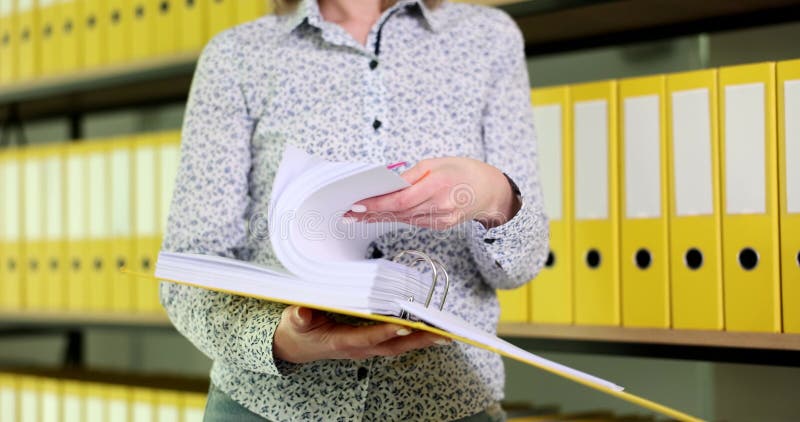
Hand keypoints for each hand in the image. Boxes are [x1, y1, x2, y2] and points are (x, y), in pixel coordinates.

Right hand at [273, 306, 449, 362]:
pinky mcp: (370, 343)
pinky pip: (396, 343)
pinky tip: (431, 331)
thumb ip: (298, 317)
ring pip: (398, 346)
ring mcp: (365, 347)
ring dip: (421, 340)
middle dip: (417, 340)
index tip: (404, 326)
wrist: (295, 345)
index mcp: (340, 341)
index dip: (385, 333)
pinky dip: (415, 337)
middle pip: (391, 347)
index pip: (366, 338)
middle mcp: (357, 347)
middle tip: (441, 333)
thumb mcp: (292, 322)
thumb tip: (302, 313)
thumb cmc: (296, 330)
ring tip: (445, 333)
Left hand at [344, 157, 520, 229]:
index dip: (376, 204)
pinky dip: (396, 217)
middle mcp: (438, 206)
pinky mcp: (440, 226)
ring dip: (379, 217)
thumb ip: (410, 175)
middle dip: (371, 212)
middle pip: (398, 213)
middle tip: (349, 213)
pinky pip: (413, 221)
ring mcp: (440, 219)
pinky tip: (380, 216)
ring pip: (403, 219)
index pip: (399, 200)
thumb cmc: (462, 171)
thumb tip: (386, 183)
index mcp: (437, 186)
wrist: (490, 191)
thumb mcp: (435, 163)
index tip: (357, 204)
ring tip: (358, 216)